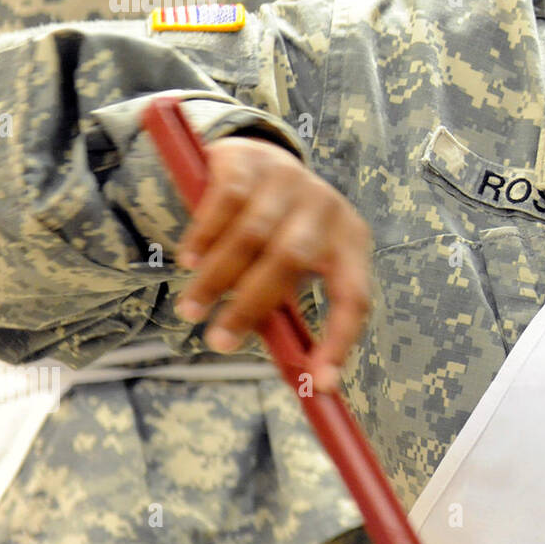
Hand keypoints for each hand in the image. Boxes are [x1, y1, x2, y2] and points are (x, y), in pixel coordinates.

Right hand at [172, 136, 370, 390]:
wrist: (261, 161)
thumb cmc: (281, 233)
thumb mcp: (296, 268)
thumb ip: (288, 308)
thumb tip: (293, 375)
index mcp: (352, 241)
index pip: (355, 295)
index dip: (340, 341)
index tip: (318, 382)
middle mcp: (328, 207)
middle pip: (292, 259)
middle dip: (251, 306)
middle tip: (217, 343)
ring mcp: (291, 178)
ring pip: (252, 234)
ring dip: (217, 278)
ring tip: (191, 310)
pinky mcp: (252, 161)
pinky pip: (225, 204)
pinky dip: (204, 238)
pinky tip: (189, 261)